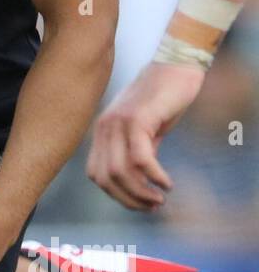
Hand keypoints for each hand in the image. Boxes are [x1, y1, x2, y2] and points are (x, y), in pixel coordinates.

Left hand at [86, 60, 204, 209]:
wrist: (176, 67)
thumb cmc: (162, 101)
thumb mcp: (144, 132)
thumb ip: (135, 155)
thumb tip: (138, 186)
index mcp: (101, 132)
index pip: (96, 175)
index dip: (116, 195)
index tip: (140, 204)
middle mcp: (104, 128)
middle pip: (106, 178)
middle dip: (130, 199)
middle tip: (153, 205)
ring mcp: (118, 122)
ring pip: (120, 171)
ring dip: (141, 192)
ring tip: (160, 198)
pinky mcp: (137, 118)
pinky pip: (140, 158)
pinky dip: (154, 176)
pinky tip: (166, 182)